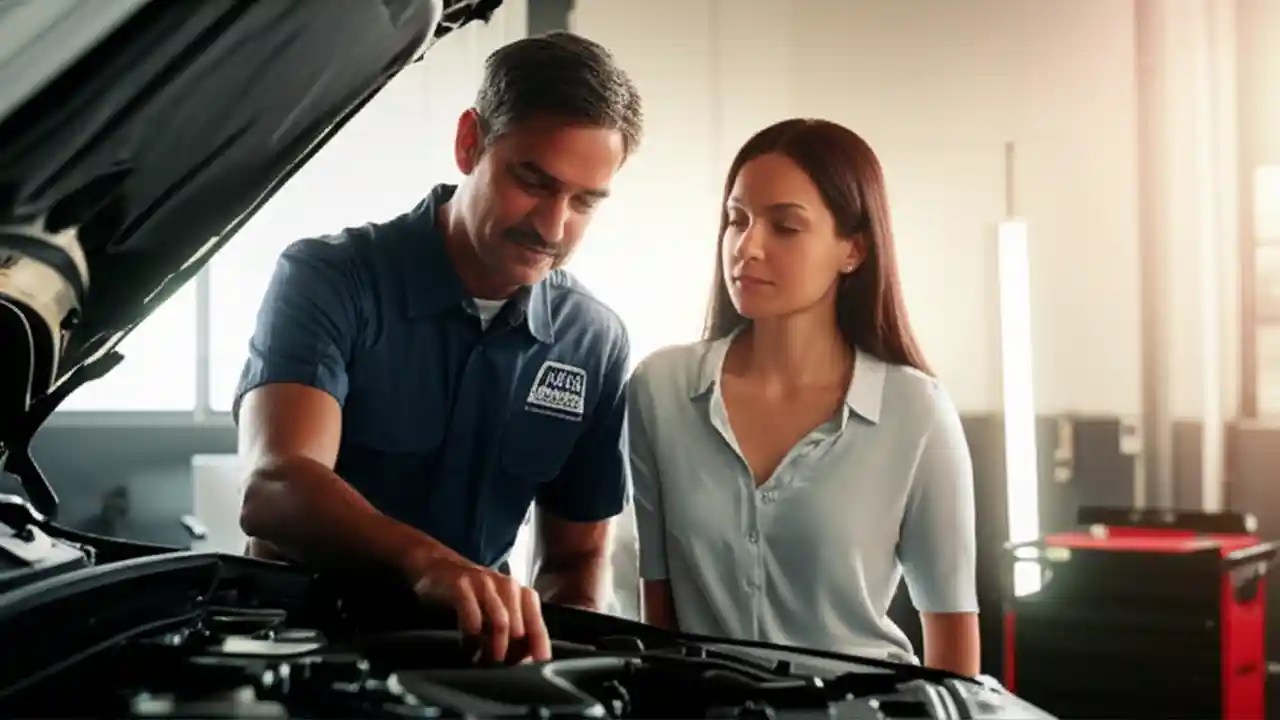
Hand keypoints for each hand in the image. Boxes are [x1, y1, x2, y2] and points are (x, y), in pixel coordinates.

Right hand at [409, 556, 552, 664]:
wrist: (440, 567)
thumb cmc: (474, 596)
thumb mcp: (498, 610)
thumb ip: (515, 630)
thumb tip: (526, 662)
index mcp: (521, 593)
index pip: (537, 625)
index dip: (539, 648)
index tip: (538, 668)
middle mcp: (508, 586)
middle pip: (520, 628)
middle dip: (511, 655)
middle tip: (499, 670)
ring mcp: (485, 584)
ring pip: (501, 623)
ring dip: (494, 648)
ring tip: (484, 662)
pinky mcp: (462, 586)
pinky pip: (472, 617)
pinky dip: (471, 638)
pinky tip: (466, 647)